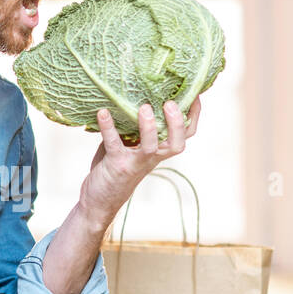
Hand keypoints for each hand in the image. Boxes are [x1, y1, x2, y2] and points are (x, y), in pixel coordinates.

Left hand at [78, 96, 201, 229]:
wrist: (99, 200)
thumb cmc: (115, 168)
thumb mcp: (129, 145)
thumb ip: (133, 125)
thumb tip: (131, 93)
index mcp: (160, 150)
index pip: (185, 134)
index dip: (193, 115)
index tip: (193, 93)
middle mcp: (152, 157)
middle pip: (177, 143)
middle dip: (177, 123)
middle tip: (171, 102)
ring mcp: (135, 162)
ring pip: (151, 147)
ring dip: (148, 127)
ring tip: (144, 107)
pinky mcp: (117, 165)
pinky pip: (114, 144)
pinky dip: (108, 127)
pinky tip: (103, 113)